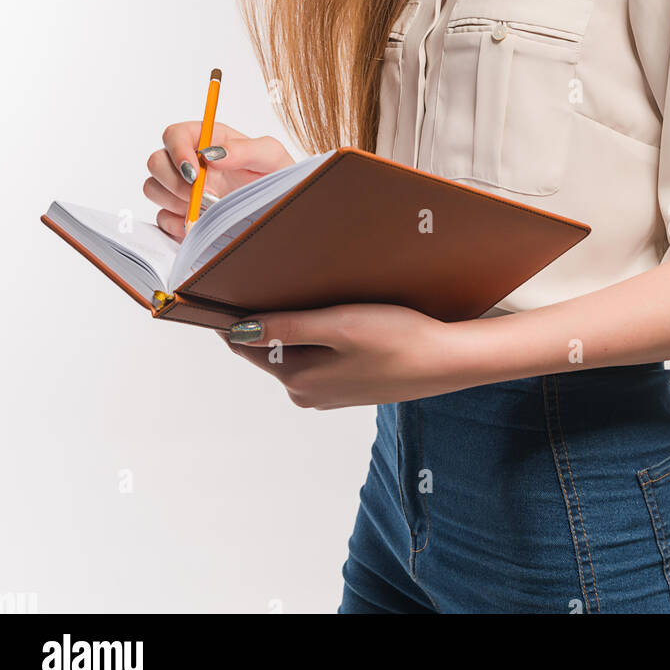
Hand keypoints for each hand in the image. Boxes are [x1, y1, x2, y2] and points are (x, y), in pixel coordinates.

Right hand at [144, 120, 294, 240]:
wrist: (279, 210)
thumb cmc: (276, 177)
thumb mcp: (271, 157)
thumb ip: (245, 149)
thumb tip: (212, 154)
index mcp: (208, 140)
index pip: (174, 135)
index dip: (176, 151)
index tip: (193, 172)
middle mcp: (190, 162)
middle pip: (156, 162)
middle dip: (174, 181)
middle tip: (201, 195)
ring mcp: (182, 190)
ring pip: (153, 188)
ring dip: (175, 201)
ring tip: (207, 207)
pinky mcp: (179, 216)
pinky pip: (162, 219)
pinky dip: (178, 224)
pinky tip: (201, 223)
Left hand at [217, 302, 489, 408]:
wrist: (447, 360)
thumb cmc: (399, 339)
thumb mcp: (339, 325)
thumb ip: (288, 327)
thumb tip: (239, 331)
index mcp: (299, 381)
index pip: (247, 345)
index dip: (232, 316)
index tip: (223, 286)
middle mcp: (307, 393)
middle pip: (270, 346)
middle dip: (266, 315)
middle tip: (268, 276)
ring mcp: (328, 392)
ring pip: (295, 349)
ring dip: (294, 323)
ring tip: (305, 290)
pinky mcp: (348, 384)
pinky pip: (318, 354)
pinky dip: (317, 333)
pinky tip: (334, 312)